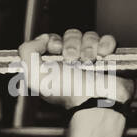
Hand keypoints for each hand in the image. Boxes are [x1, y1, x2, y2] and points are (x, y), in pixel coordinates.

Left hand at [17, 31, 134, 109]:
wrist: (94, 100)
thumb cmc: (67, 93)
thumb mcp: (35, 77)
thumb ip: (27, 53)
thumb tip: (38, 38)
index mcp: (53, 66)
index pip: (52, 39)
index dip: (54, 40)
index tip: (56, 49)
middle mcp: (71, 63)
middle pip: (71, 35)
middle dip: (72, 45)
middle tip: (73, 60)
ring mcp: (91, 60)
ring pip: (90, 36)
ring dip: (88, 46)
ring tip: (89, 61)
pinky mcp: (109, 58)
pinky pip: (107, 40)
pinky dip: (105, 44)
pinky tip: (102, 55)